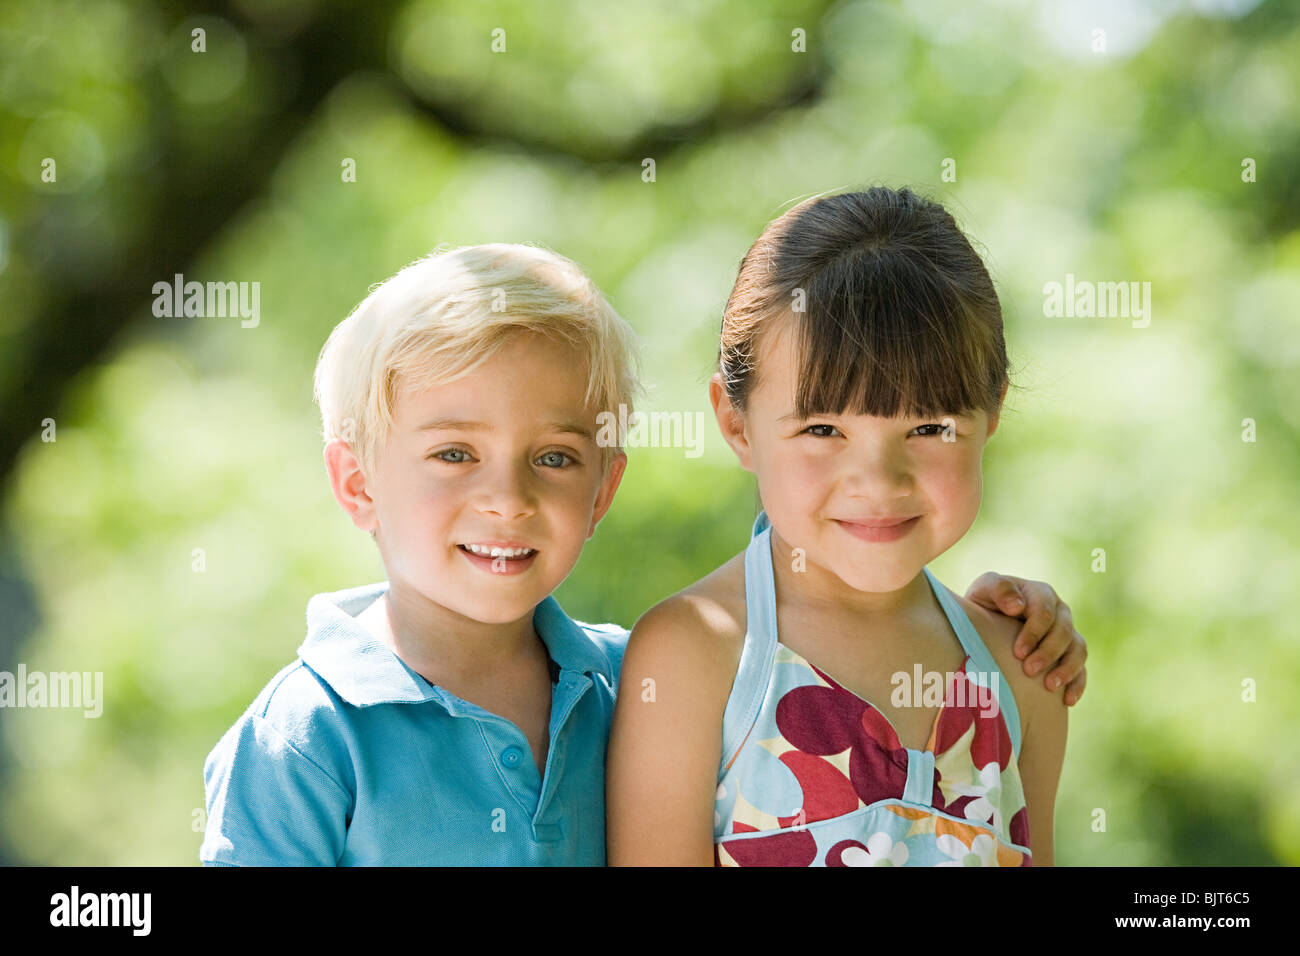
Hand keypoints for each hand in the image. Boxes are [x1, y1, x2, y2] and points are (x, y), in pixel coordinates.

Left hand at [965, 573, 1086, 705]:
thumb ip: (1000, 589)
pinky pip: (1082, 671)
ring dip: (1067, 669)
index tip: (1018, 652)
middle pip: (1064, 632)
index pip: (1045, 612)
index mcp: (1041, 594)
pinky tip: (1067, 700)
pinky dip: (1077, 685)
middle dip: (1048, 652)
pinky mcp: (1069, 657)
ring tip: (1050, 686)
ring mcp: (1067, 635)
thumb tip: (1017, 606)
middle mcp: (1059, 613)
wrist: (986, 624)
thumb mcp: (985, 589)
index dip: (1034, 632)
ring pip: (1079, 650)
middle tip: (1029, 670)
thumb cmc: (985, 603)